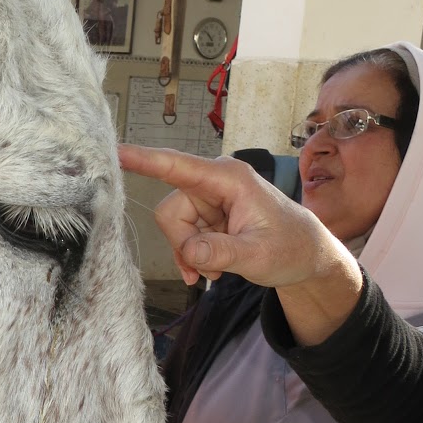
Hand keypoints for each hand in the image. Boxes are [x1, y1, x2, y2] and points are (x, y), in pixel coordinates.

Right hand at [119, 144, 362, 343]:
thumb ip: (222, 252)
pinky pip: (182, 235)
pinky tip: (209, 270)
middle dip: (184, 244)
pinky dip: (192, 256)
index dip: (144, 159)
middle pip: (171, 211)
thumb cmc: (290, 247)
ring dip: (190, 254)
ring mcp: (209, 197)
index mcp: (228, 178)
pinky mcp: (207, 213)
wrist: (306, 255)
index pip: (177, 166)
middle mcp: (214, 181)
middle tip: (208, 268)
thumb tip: (190, 252)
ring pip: (175, 226)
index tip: (116, 151)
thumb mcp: (258, 256)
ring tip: (216, 271)